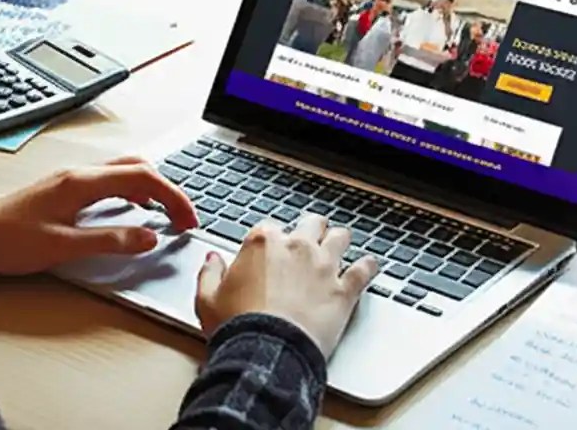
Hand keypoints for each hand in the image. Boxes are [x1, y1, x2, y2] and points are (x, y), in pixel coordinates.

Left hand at [0, 157, 196, 274]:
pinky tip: (134, 211)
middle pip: (139, 167)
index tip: (187, 219)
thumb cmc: (8, 240)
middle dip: (167, 189)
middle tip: (182, 217)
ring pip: (125, 171)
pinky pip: (110, 181)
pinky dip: (132, 192)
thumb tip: (148, 237)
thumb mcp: (62, 247)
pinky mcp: (67, 188)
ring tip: (165, 215)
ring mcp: (73, 178)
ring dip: (151, 188)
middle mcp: (80, 173)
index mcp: (82, 182)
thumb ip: (109, 241)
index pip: (143, 177)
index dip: (173, 196)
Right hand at [195, 214, 379, 359]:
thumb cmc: (238, 328)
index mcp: (262, 244)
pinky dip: (368, 267)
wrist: (268, 353)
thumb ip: (209, 274)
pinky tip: (369, 266)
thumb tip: (212, 260)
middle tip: (309, 239)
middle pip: (311, 223)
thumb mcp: (207, 300)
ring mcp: (323, 266)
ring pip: (341, 237)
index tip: (269, 253)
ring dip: (339, 241)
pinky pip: (364, 269)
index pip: (268, 228)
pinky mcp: (344, 289)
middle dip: (311, 230)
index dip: (269, 241)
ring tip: (339, 244)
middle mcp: (297, 247)